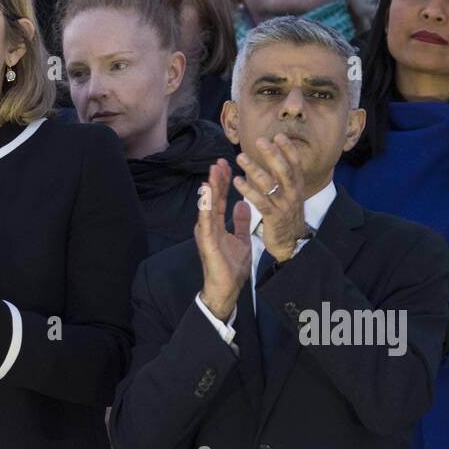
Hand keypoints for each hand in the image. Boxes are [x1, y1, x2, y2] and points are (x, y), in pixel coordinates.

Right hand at [194, 158, 250, 320]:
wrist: (226, 288)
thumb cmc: (232, 267)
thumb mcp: (241, 239)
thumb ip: (241, 222)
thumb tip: (243, 204)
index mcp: (216, 226)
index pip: (220, 199)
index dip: (223, 182)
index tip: (227, 165)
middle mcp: (208, 227)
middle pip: (213, 199)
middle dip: (217, 179)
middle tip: (220, 160)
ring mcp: (206, 233)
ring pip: (208, 206)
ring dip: (210, 188)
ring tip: (213, 170)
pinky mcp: (206, 241)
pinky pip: (206, 221)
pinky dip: (205, 206)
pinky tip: (206, 193)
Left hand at [232, 135, 308, 262]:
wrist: (291, 244)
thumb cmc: (286, 218)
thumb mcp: (289, 196)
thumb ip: (283, 179)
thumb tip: (276, 159)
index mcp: (297, 187)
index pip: (295, 164)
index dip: (288, 149)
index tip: (278, 135)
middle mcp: (293, 194)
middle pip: (284, 170)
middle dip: (272, 154)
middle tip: (259, 141)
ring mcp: (284, 206)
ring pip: (269, 184)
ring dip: (254, 169)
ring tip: (240, 158)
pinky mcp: (274, 218)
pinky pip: (260, 202)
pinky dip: (248, 191)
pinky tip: (237, 181)